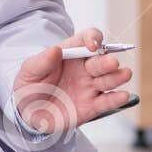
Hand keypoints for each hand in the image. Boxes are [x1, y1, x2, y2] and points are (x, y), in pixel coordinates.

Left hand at [12, 26, 136, 134]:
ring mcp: (90, 87)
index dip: (93, 39)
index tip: (92, 46)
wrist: (27, 112)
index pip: (88, 39)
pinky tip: (123, 96)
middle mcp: (85, 68)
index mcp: (72, 53)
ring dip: (118, 76)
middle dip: (108, 61)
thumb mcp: (29, 71)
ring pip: (109, 79)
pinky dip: (117, 99)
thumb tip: (56, 49)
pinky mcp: (92, 106)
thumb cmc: (30, 86)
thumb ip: (41, 61)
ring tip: (124, 75)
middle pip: (102, 60)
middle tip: (111, 63)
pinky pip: (107, 102)